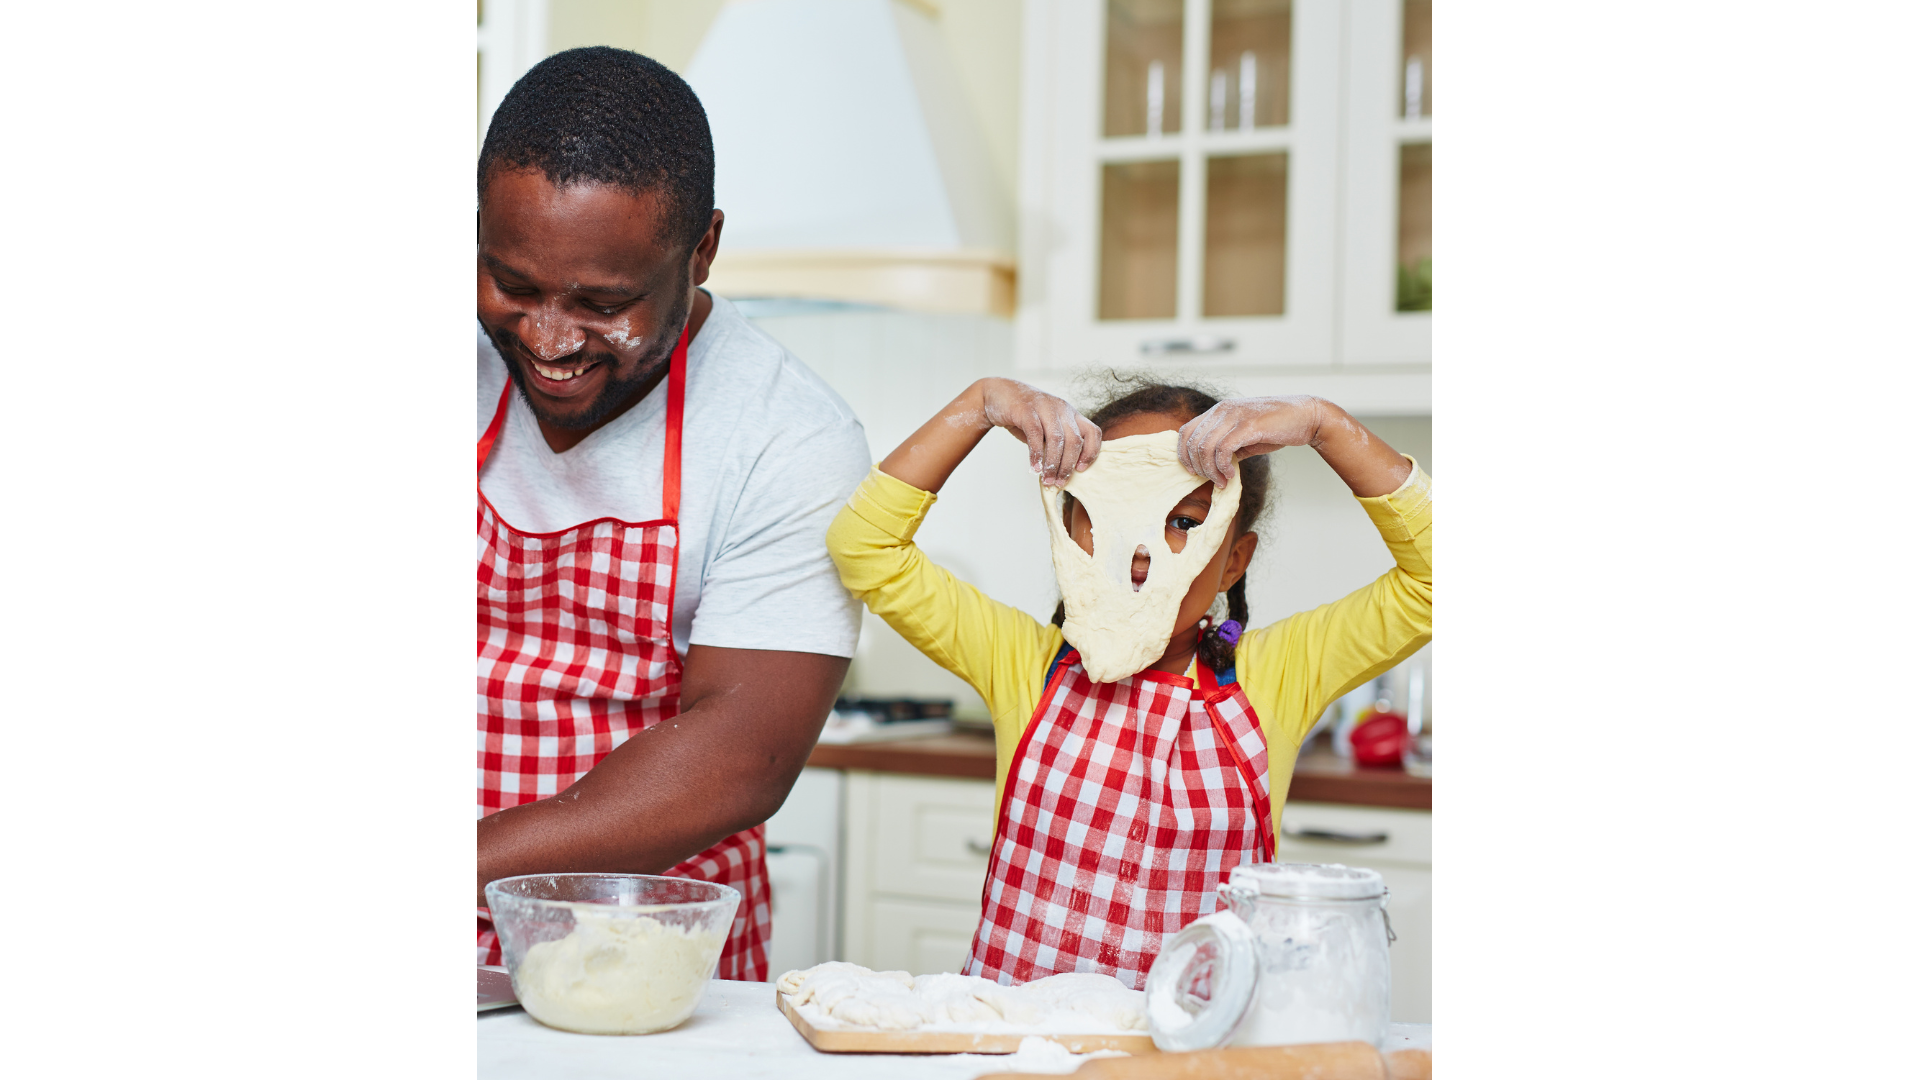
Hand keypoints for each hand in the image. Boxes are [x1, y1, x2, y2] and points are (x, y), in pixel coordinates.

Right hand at [980, 378, 1102, 486]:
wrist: (999, 394)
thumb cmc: (1026, 416)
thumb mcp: (1047, 428)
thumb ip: (1057, 445)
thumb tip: (1064, 472)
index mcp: (1071, 414)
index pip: (1093, 432)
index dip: (1091, 452)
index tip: (1081, 470)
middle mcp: (1062, 408)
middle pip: (1074, 440)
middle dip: (1067, 466)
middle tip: (1059, 483)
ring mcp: (1045, 407)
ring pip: (1057, 439)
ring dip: (1053, 463)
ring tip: (1047, 480)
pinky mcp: (1026, 410)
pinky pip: (1035, 434)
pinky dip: (1036, 454)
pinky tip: (1035, 467)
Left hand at [1177, 396, 1324, 486]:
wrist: (1306, 417)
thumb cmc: (1276, 428)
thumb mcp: (1245, 436)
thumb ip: (1227, 447)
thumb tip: (1211, 468)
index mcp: (1219, 411)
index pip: (1186, 432)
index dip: (1184, 455)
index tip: (1193, 472)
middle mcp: (1222, 410)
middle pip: (1193, 442)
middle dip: (1199, 467)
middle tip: (1214, 480)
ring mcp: (1234, 416)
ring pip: (1205, 447)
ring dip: (1211, 470)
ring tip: (1223, 480)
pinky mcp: (1248, 425)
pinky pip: (1223, 449)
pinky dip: (1223, 466)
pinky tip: (1232, 473)